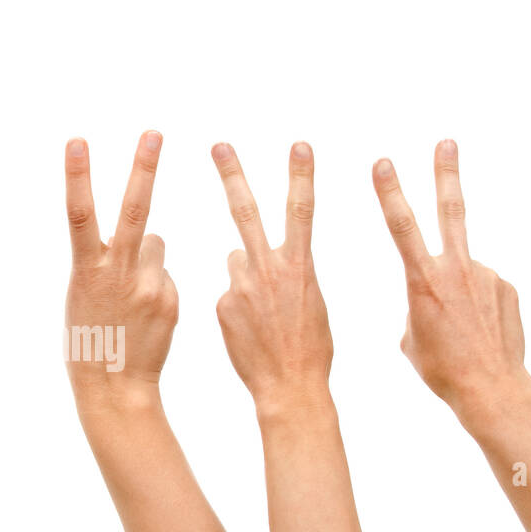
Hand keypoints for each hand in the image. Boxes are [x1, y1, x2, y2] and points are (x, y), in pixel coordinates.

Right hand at [62, 132, 177, 418]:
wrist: (114, 388)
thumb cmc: (89, 342)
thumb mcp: (83, 295)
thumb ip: (112, 260)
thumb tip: (152, 235)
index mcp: (86, 271)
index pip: (80, 215)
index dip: (78, 177)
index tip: (77, 142)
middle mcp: (119, 274)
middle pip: (134, 211)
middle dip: (143, 169)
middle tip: (154, 133)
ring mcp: (150, 286)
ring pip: (155, 244)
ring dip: (146, 258)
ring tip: (130, 299)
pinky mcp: (171, 299)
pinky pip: (165, 276)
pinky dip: (156, 287)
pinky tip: (146, 317)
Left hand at [211, 141, 331, 417]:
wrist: (289, 387)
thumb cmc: (311, 349)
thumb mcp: (311, 302)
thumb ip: (282, 271)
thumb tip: (243, 255)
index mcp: (300, 266)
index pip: (302, 210)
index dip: (301, 175)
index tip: (299, 144)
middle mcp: (268, 269)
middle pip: (247, 211)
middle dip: (233, 175)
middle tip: (219, 145)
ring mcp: (241, 286)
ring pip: (238, 261)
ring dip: (248, 276)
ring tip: (266, 314)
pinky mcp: (221, 304)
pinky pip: (230, 295)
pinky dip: (238, 307)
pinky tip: (250, 333)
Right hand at [371, 140, 527, 418]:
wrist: (490, 388)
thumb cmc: (441, 369)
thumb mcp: (411, 338)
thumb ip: (417, 305)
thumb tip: (432, 294)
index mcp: (423, 280)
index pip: (402, 227)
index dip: (390, 193)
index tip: (383, 163)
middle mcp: (457, 269)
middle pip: (451, 210)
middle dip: (446, 174)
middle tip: (447, 143)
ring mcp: (486, 276)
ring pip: (463, 273)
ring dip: (457, 295)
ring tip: (462, 330)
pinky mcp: (507, 288)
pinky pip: (483, 291)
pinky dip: (476, 309)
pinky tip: (478, 333)